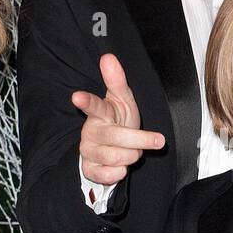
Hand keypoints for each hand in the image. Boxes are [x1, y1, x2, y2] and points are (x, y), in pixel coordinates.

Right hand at [73, 53, 164, 187]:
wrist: (113, 148)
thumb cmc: (118, 121)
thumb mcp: (122, 100)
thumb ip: (117, 80)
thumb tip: (108, 57)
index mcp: (99, 113)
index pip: (93, 105)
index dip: (85, 101)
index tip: (76, 96)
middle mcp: (90, 132)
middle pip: (117, 137)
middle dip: (140, 140)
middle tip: (156, 140)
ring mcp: (88, 151)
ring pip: (116, 157)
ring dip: (133, 155)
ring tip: (134, 151)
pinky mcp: (90, 169)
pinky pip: (110, 174)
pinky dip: (121, 171)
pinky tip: (121, 165)